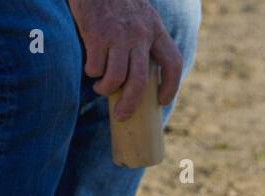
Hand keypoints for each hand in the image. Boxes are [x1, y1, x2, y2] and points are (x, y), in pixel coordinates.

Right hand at [68, 0, 183, 118]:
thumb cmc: (117, 3)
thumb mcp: (141, 17)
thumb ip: (146, 40)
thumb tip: (140, 78)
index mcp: (156, 30)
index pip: (173, 62)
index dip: (171, 86)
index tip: (162, 101)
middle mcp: (140, 34)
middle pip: (140, 81)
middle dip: (130, 103)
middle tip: (122, 116)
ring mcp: (118, 35)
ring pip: (116, 78)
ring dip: (106, 90)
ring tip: (101, 89)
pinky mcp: (96, 35)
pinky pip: (96, 66)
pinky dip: (92, 73)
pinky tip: (91, 69)